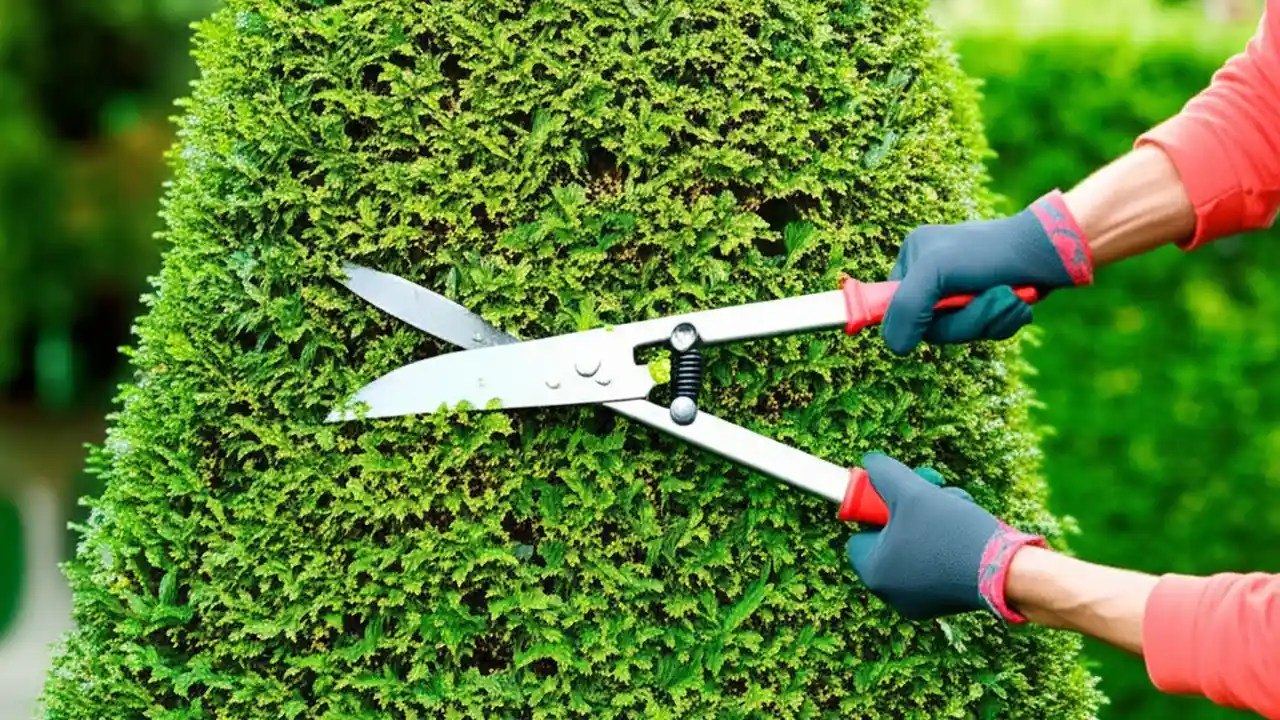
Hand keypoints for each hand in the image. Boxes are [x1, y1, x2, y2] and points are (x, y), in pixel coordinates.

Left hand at [845, 452, 1044, 621]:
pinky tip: (969, 529)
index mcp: (874, 572)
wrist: (1009, 571)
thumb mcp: (912, 492)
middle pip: (891, 535)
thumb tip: (870, 463)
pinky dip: (949, 540)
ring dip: (934, 517)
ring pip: (918, 543)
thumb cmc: (953, 534)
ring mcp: (920, 600)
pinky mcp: (947, 600)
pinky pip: (938, 560)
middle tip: (933, 489)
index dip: (877, 509)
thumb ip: (884, 474)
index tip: (898, 495)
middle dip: (913, 507)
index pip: (860, 533)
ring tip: (957, 506)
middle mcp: (892, 592)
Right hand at [881, 190, 1093, 354]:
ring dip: (985, 322)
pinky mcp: (983, 303)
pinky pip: (981, 331)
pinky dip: (999, 323)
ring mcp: (958, 291)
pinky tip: (1012, 303)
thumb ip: (905, 307)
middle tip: (984, 300)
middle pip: (929, 326)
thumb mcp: (935, 271)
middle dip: (962, 321)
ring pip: (958, 332)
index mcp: (912, 259)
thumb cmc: (989, 253)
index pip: (893, 307)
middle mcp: (932, 275)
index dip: (915, 319)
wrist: (1046, 250)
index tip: (937, 315)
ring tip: (1004, 297)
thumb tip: (895, 347)